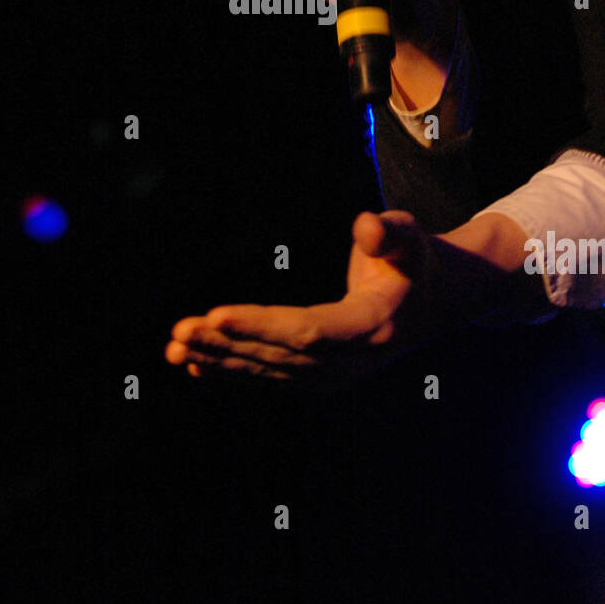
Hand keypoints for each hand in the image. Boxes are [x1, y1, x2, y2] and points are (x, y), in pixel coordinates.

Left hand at [165, 211, 452, 384]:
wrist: (429, 304)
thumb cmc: (411, 259)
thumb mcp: (409, 236)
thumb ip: (389, 231)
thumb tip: (365, 225)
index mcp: (374, 327)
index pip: (310, 330)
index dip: (262, 325)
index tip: (216, 314)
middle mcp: (352, 363)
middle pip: (281, 355)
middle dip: (227, 344)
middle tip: (179, 331)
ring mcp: (335, 377)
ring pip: (269, 370)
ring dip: (220, 360)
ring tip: (175, 348)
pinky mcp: (319, 378)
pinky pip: (270, 376)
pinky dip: (231, 371)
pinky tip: (195, 365)